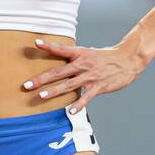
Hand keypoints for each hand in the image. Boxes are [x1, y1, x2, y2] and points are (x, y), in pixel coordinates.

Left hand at [21, 37, 143, 114]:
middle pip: (59, 72)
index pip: (61, 49)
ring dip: (54, 91)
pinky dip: (79, 104)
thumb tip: (59, 60)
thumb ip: (74, 57)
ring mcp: (90, 76)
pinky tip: (70, 111)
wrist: (128, 60)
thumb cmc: (105, 57)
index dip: (49, 46)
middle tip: (26, 84)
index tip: (36, 43)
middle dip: (41, 79)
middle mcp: (83, 64)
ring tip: (41, 96)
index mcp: (80, 53)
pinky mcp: (99, 86)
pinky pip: (87, 97)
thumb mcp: (88, 53)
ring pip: (69, 85)